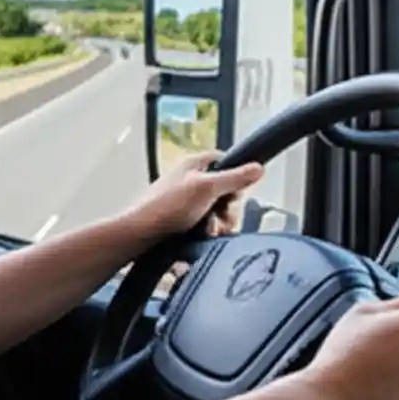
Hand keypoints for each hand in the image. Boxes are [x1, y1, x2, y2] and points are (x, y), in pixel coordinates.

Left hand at [130, 150, 263, 236]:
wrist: (140, 234)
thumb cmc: (167, 206)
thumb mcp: (207, 188)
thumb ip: (234, 178)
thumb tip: (258, 167)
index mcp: (195, 165)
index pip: (225, 161)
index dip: (236, 177)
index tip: (235, 192)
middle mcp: (191, 181)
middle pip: (226, 192)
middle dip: (228, 209)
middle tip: (220, 218)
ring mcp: (187, 202)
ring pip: (217, 212)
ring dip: (218, 224)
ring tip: (209, 231)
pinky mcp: (183, 221)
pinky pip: (205, 225)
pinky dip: (207, 232)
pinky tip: (203, 238)